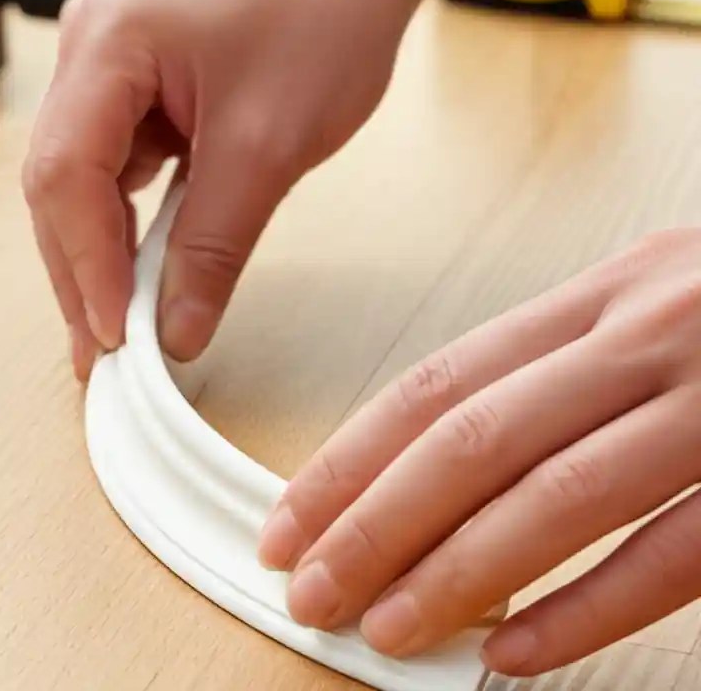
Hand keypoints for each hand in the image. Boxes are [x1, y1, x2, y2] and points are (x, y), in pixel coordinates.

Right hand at [22, 0, 434, 379]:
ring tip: (116, 330)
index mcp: (108, 42)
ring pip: (79, 185)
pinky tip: (135, 277)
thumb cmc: (325, 11)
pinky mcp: (131, 89)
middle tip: (102, 354)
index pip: (67, 172)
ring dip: (98, 257)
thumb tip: (176, 328)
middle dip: (81, 273)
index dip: (84, 263)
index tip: (113, 334)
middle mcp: (88, 50)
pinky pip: (112, 172)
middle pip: (57, 184)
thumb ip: (215, 245)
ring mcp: (105, 68)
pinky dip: (124, 229)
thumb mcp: (270, 144)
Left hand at [258, 229, 700, 675]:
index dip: (348, 461)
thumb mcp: (651, 304)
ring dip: (455, 573)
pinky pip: (677, 551)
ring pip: (557, 496)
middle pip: (472, 443)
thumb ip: (556, 369)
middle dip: (373, 526)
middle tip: (310, 590)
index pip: (434, 386)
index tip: (287, 521)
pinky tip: (517, 651)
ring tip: (386, 629)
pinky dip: (587, 608)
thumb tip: (435, 466)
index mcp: (601, 297)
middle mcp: (648, 337)